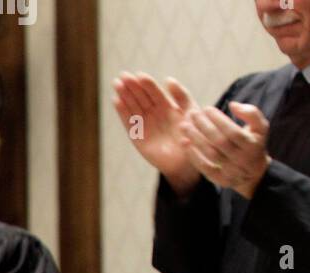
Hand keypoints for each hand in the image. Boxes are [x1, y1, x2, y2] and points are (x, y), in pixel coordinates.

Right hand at [112, 72, 201, 195]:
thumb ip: (181, 95)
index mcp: (166, 107)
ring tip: (116, 84)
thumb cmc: (193, 136)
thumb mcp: (191, 111)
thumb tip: (168, 79)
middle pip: (140, 97)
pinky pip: (128, 123)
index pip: (154, 92)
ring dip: (124, 96)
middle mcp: (153, 114)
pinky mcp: (137, 138)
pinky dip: (122, 112)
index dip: (146, 84)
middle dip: (131, 86)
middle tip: (123, 75)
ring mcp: (144, 125)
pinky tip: (116, 101)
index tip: (139, 75)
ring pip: (132, 107)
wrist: (187, 161)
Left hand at [181, 101, 271, 199]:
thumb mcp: (260, 127)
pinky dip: (193, 155)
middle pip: (219, 142)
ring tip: (184, 126)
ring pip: (210, 154)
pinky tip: (185, 143)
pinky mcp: (219, 179)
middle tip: (193, 114)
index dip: (219, 120)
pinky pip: (204, 168)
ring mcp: (230, 171)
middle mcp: (241, 158)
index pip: (233, 131)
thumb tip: (232, 105)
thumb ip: (251, 113)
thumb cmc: (253, 143)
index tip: (207, 109)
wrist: (253, 173)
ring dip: (196, 139)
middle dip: (204, 126)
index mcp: (252, 144)